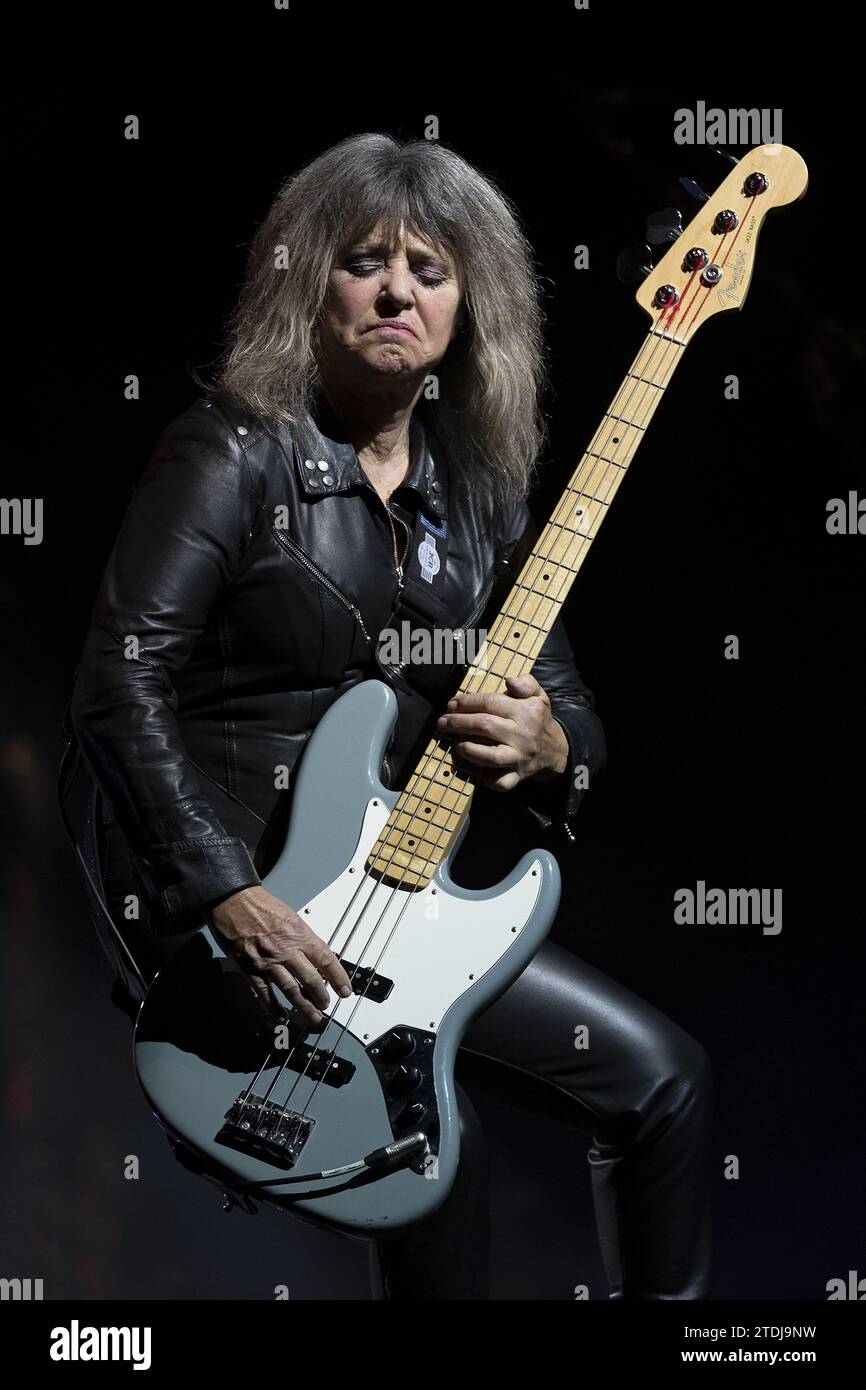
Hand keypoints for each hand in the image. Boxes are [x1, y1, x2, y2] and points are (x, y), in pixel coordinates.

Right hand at [208, 885, 353, 1029]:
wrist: (234, 901)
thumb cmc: (260, 905)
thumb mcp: (291, 916)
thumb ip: (303, 938)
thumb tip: (315, 955)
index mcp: (300, 935)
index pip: (327, 960)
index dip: (339, 978)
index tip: (345, 990)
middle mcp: (287, 950)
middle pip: (311, 980)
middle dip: (321, 997)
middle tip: (326, 1005)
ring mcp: (269, 962)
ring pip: (291, 990)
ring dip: (304, 1006)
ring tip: (312, 1016)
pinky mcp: (251, 969)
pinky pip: (265, 993)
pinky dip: (273, 1007)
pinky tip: (280, 1015)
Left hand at [435, 673, 568, 792]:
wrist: (555, 750)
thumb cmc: (537, 720)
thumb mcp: (538, 696)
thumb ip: (526, 683)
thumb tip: (510, 680)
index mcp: (526, 711)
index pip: (490, 703)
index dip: (467, 702)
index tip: (451, 704)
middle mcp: (522, 734)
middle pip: (485, 726)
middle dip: (458, 723)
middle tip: (442, 723)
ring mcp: (520, 757)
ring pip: (491, 756)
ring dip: (469, 750)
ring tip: (456, 745)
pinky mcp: (518, 776)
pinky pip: (501, 782)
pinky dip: (487, 780)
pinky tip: (476, 772)